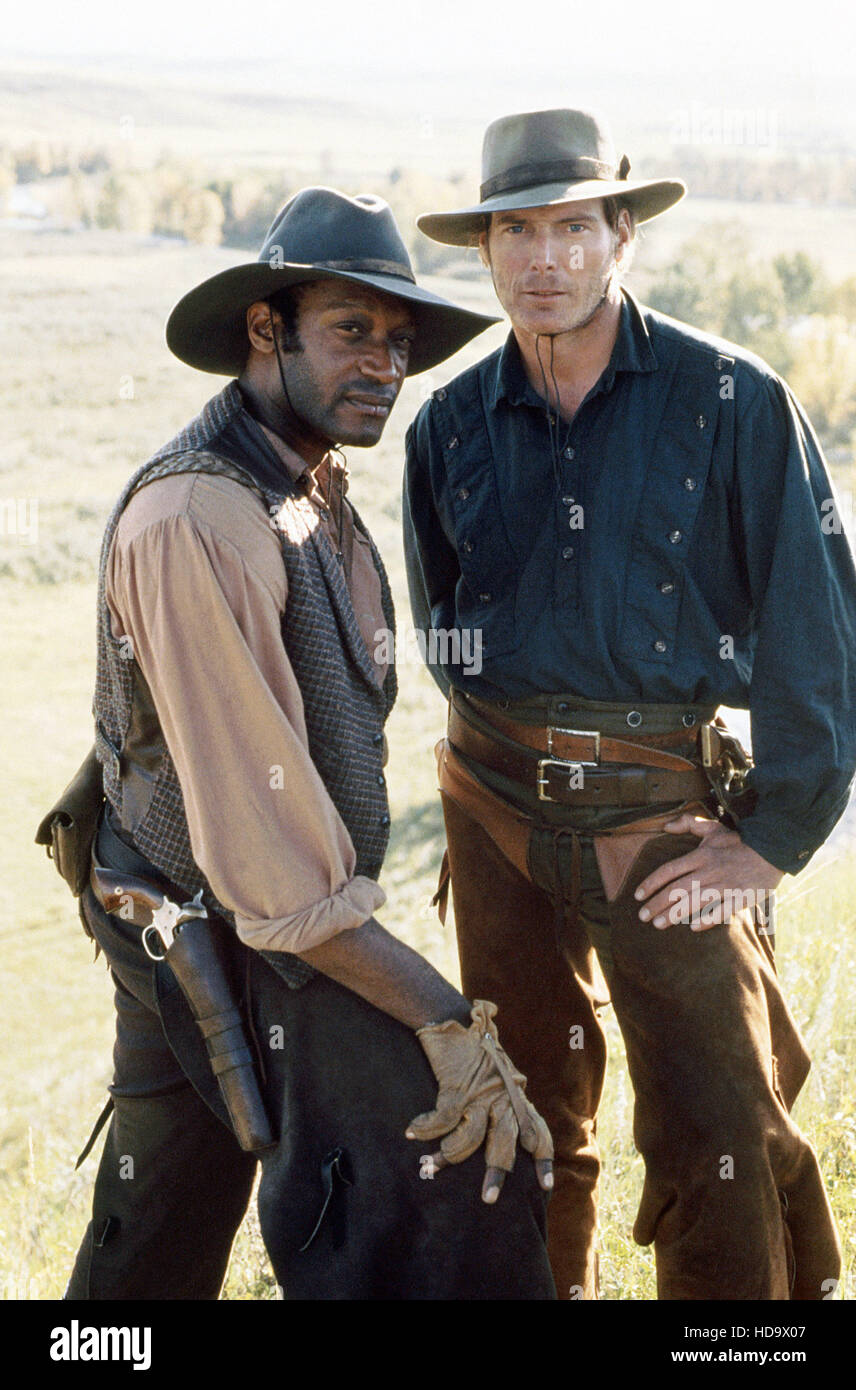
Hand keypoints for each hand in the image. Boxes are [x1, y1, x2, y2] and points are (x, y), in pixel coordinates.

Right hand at [406, 1000, 553, 1203]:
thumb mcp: (500, 1072)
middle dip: (497, 1173)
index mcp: (515, 1095)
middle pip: (506, 1143)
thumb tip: (501, 1128)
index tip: (547, 1186)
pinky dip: (426, 1130)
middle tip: (488, 1199)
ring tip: (430, 1166)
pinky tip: (413, 1131)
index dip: (543, 1159)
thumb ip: (505, 1098)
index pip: (538, 1130)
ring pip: (471, 1139)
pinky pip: (442, 1121)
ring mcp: (479, 1094)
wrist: (455, 1018)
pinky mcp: (455, 1089)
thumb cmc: (475, 1046)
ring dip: (449, 1157)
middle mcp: (502, 1097)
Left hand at [633, 813, 782, 930]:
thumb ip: (688, 823)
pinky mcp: (741, 897)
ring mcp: (726, 885)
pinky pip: (721, 911)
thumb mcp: (713, 828)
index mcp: (701, 855)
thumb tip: (665, 826)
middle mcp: (710, 871)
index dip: (651, 883)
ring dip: (674, 914)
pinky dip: (707, 920)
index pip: (669, 870)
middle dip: (657, 904)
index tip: (638, 895)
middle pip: (677, 890)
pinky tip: (692, 928)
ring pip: (694, 902)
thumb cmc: (738, 842)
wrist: (772, 850)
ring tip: (657, 925)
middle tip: (642, 917)